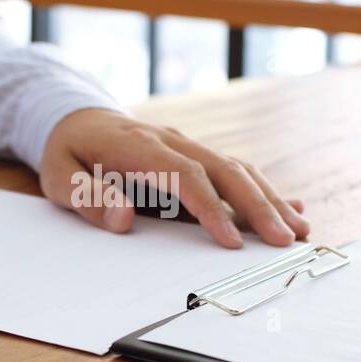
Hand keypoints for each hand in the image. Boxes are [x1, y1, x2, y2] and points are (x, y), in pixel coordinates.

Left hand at [39, 109, 309, 247]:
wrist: (77, 119)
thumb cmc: (68, 154)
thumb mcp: (59, 176)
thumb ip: (87, 197)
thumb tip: (122, 219)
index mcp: (139, 146)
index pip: (184, 176)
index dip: (210, 208)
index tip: (232, 242)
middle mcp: (173, 142)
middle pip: (224, 170)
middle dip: (258, 206)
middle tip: (286, 242)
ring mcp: (188, 146)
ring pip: (238, 169)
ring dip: (270, 200)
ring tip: (300, 231)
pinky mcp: (196, 156)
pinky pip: (235, 171)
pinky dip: (265, 191)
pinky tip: (295, 208)